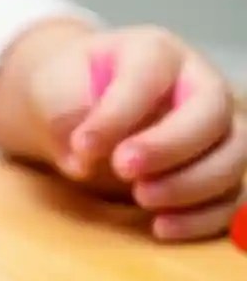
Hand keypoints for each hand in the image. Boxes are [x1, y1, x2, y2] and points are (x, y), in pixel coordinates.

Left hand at [0, 22, 244, 240]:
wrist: (76, 106)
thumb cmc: (68, 91)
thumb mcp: (52, 89)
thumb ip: (62, 113)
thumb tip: (81, 160)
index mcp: (154, 53)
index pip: (150, 75)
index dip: (118, 114)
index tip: (81, 146)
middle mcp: (196, 85)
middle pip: (212, 112)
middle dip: (170, 146)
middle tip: (121, 169)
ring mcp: (212, 129)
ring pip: (233, 156)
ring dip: (191, 185)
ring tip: (140, 199)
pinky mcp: (212, 170)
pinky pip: (233, 197)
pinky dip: (205, 218)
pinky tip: (161, 228)